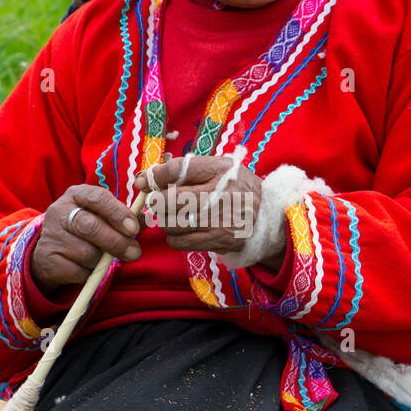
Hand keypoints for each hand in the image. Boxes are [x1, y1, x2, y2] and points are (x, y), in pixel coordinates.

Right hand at [30, 184, 142, 294]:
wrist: (52, 249)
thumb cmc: (85, 228)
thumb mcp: (101, 216)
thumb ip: (125, 217)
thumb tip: (148, 219)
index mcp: (76, 195)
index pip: (98, 198)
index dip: (118, 213)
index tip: (134, 229)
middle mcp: (59, 211)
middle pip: (90, 227)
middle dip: (117, 242)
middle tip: (134, 252)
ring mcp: (51, 235)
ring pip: (86, 253)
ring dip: (102, 260)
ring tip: (105, 259)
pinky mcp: (47, 259)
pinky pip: (77, 271)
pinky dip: (89, 273)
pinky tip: (88, 268)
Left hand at [136, 154, 269, 259]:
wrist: (266, 216)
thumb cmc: (235, 188)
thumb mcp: (219, 168)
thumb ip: (186, 170)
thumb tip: (146, 178)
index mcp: (220, 169)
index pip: (177, 169)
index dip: (155, 175)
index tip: (144, 181)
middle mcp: (220, 193)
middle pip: (170, 199)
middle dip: (156, 201)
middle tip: (157, 202)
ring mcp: (219, 219)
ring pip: (171, 223)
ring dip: (164, 220)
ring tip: (172, 216)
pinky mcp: (218, 240)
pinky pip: (180, 242)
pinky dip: (173, 237)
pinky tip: (181, 231)